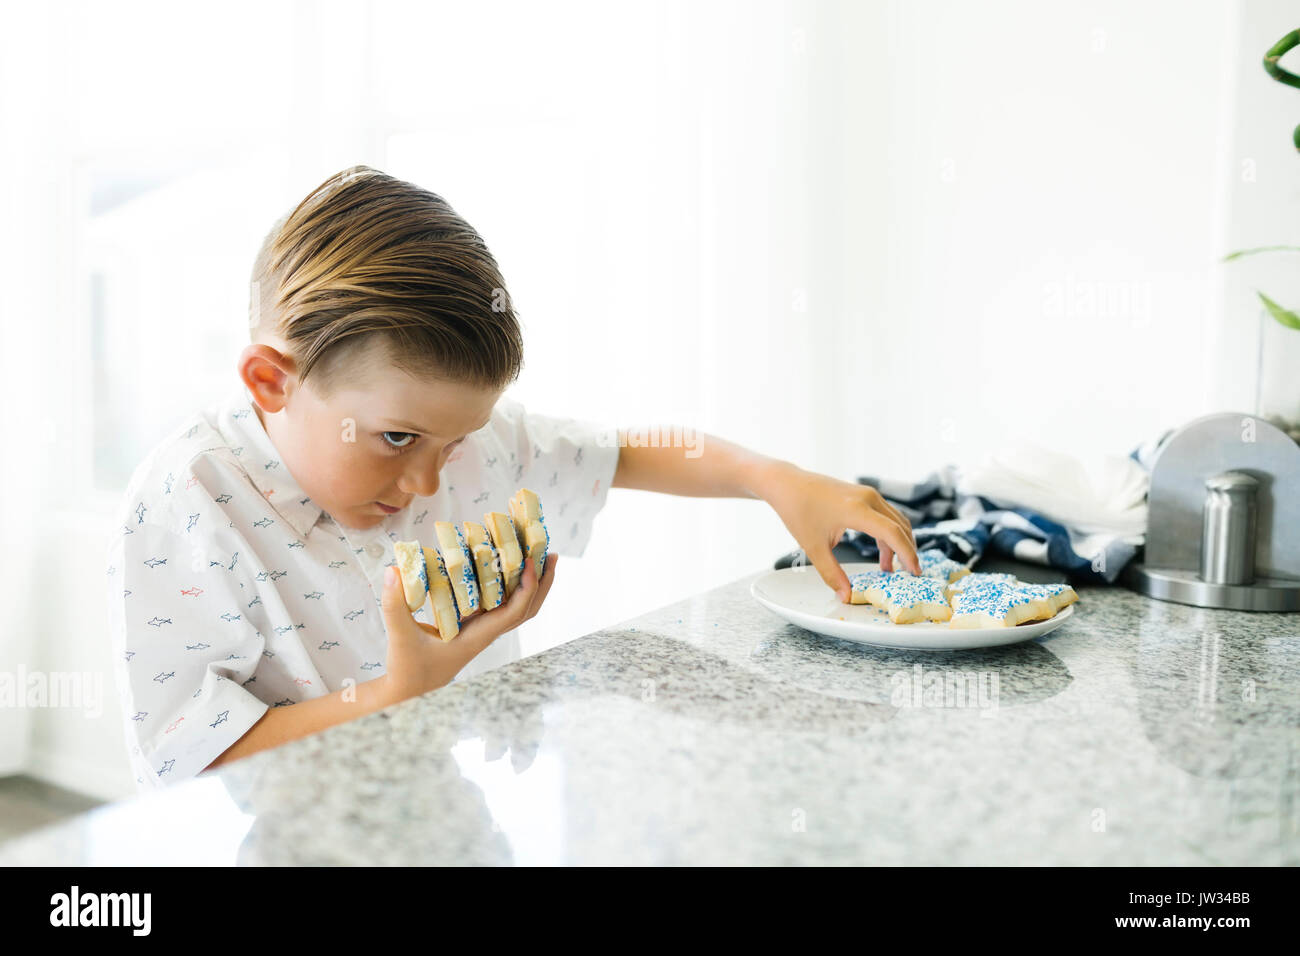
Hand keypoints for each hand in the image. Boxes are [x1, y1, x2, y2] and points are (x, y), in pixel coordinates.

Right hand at [379, 553, 557, 703]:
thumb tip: (393, 570)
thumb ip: (394, 606)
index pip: (513, 612)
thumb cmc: (407, 668)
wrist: (408, 690)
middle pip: (527, 609)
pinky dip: (510, 585)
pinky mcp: (473, 626)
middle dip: (542, 582)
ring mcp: (482, 630)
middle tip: (551, 553)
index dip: (526, 587)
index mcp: (478, 637)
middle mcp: (486, 633)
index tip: (529, 561)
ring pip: (517, 607)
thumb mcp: (400, 637)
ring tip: (537, 555)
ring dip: (532, 583)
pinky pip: (500, 604)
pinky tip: (505, 567)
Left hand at [760, 463, 918, 602]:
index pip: (893, 534)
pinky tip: (881, 551)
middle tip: (909, 574)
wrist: (788, 484)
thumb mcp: (814, 547)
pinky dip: (889, 533)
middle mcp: (868, 498)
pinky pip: (886, 515)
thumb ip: (832, 573)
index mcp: (857, 510)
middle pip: (900, 527)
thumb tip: (846, 596)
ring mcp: (868, 494)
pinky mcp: (864, 494)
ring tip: (888, 568)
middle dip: (908, 551)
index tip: (914, 573)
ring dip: (898, 543)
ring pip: (895, 520)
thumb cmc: (798, 511)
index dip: (907, 555)